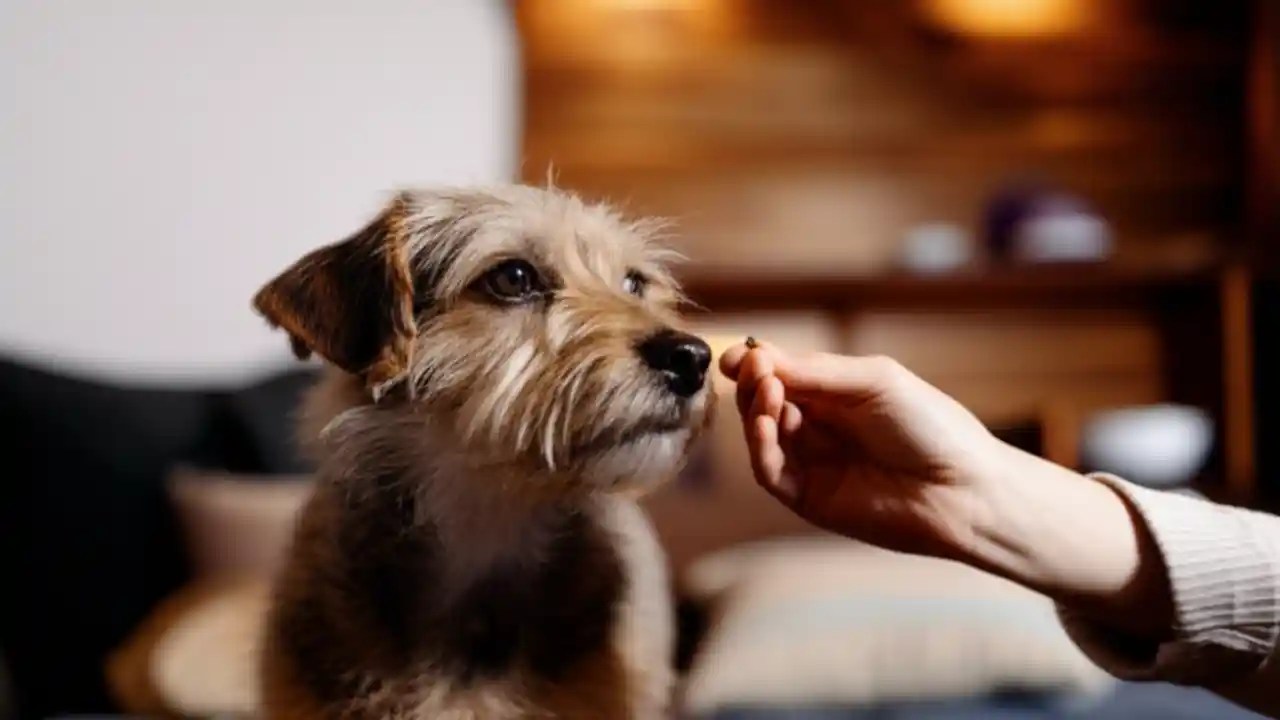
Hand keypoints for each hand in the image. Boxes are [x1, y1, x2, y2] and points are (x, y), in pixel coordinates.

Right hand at [719, 341, 1005, 559]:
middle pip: (764, 403)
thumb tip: (754, 357)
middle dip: (754, 384)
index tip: (738, 356)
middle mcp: (819, 428)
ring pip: (761, 436)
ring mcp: (812, 464)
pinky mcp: (809, 499)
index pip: (782, 375)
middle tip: (755, 371)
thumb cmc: (932, 427)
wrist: (964, 489)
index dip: (756, 364)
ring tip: (767, 392)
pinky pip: (771, 472)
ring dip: (755, 411)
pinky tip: (765, 424)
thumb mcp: (873, 381)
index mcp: (836, 395)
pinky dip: (760, 447)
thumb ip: (814, 371)